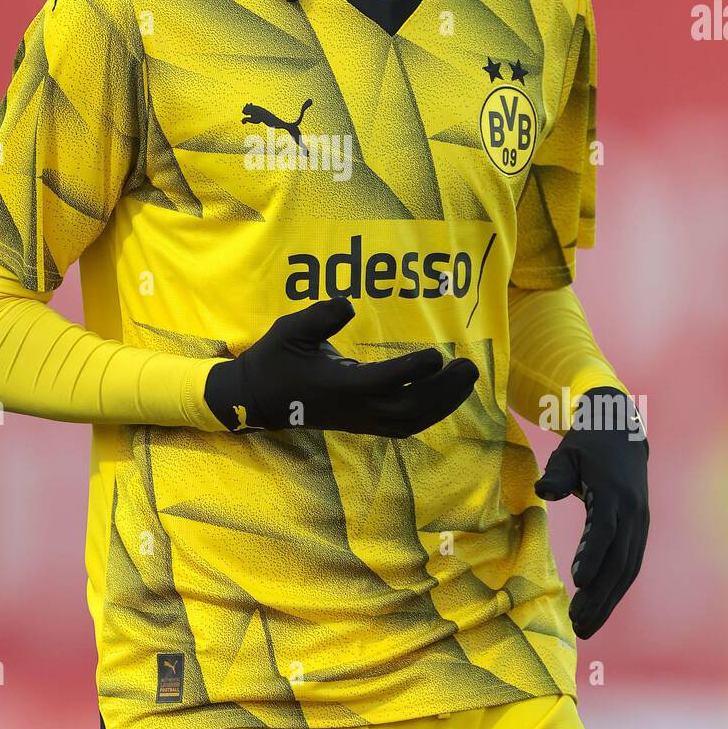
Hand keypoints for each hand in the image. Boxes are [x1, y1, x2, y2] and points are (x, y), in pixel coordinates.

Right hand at [204, 296, 478, 436]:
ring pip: (411, 421)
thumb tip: (348, 303)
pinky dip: (430, 413)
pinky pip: (403, 426)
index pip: (383, 383)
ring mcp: (360, 420)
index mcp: (338, 387)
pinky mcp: (362, 423)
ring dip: (444, 403)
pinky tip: (446, 395)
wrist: (257, 400)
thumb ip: (319, 316)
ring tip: (467, 378)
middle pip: (409, 409)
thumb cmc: (275, 360)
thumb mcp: (290, 330)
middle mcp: (355, 409)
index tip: (437, 354)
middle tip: (469, 367)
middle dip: (443, 391)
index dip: (412, 371)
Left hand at [535, 385, 648, 638]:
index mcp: (615, 494)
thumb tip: (543, 489)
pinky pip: (629, 566)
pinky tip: (598, 610)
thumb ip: (558, 474)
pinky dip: (615, 591)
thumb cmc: (588, 444)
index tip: (578, 582)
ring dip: (608, 601)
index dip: (592, 556)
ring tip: (585, 627)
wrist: (623, 434)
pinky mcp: (638, 532)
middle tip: (577, 623)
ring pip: (627, 570)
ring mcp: (640, 525)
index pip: (605, 531)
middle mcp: (633, 514)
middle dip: (600, 596)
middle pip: (618, 561)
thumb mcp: (569, 452)